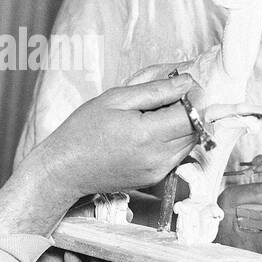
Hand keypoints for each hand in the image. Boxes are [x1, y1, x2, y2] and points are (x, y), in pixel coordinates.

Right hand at [37, 75, 196, 199]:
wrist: (65, 169)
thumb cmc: (83, 131)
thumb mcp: (115, 99)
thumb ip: (155, 90)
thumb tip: (186, 82)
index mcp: (148, 134)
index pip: (193, 114)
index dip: (193, 97)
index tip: (182, 87)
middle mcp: (158, 157)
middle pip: (196, 130)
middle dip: (189, 111)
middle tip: (166, 99)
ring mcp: (158, 171)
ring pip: (189, 143)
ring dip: (182, 127)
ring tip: (154, 117)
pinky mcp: (155, 179)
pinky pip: (177, 156)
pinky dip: (172, 142)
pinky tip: (149, 134)